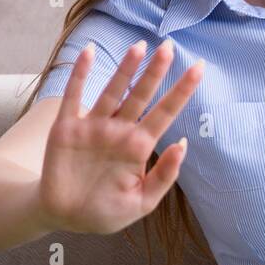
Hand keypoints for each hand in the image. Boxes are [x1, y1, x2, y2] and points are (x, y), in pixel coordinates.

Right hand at [38, 38, 201, 234]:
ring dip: (125, 69)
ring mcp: (93, 127)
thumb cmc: (105, 211)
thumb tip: (183, 144)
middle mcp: (118, 131)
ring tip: (140, 47)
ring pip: (112, 90)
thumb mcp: (142, 202)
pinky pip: (74, 95)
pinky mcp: (66, 128)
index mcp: (139, 146)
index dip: (182, 91)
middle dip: (155, 72)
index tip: (200, 68)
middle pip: (141, 95)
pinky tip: (89, 52)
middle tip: (170, 47)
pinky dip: (81, 74)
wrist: (64, 218)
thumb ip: (164, 176)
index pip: (166, 112)